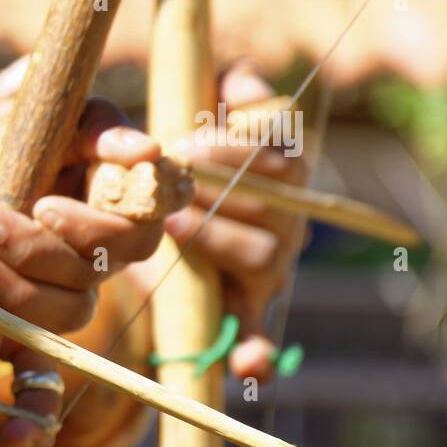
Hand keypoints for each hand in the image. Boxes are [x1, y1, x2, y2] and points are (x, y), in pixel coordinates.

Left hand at [0, 98, 167, 446]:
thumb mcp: (22, 125)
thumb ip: (86, 124)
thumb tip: (145, 149)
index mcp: (109, 198)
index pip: (155, 211)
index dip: (111, 218)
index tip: (46, 204)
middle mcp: (96, 256)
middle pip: (108, 265)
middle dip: (45, 248)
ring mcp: (60, 302)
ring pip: (71, 311)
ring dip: (16, 291)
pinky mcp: (21, 340)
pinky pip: (45, 390)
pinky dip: (33, 417)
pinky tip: (15, 435)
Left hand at [156, 62, 308, 381]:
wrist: (158, 213)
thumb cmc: (184, 153)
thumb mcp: (203, 108)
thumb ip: (229, 87)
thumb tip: (240, 79)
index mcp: (284, 168)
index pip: (279, 152)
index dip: (233, 146)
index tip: (186, 140)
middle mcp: (289, 218)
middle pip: (272, 204)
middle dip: (217, 189)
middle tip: (171, 181)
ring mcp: (271, 267)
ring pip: (261, 255)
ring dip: (216, 238)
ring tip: (172, 224)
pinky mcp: (245, 308)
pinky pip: (258, 333)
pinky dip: (255, 351)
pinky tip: (247, 367)